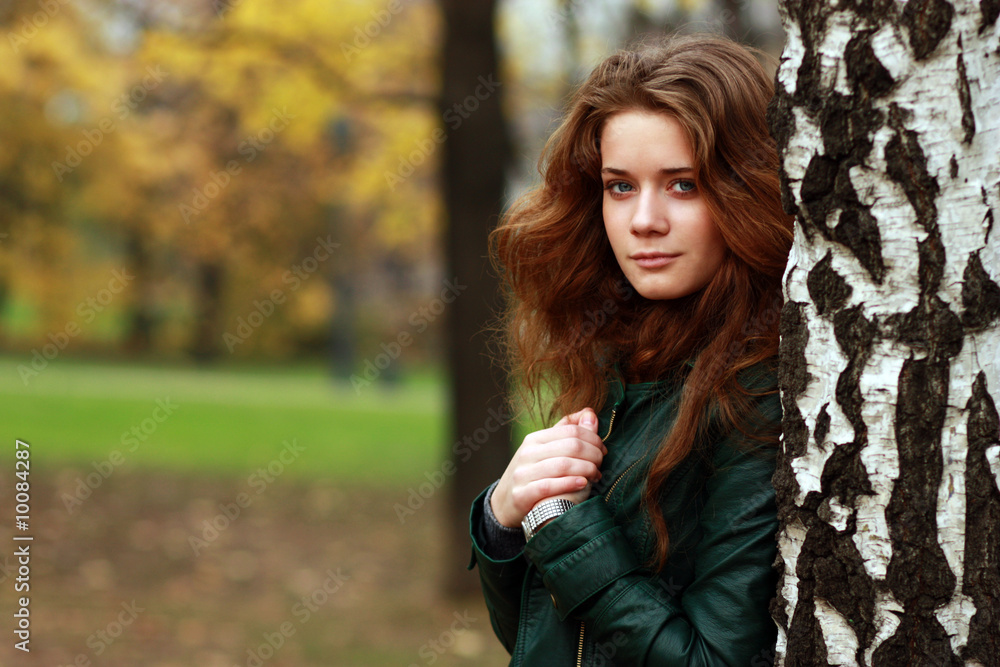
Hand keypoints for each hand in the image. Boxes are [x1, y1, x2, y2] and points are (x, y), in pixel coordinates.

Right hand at [490, 408, 604, 527]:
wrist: (505, 502)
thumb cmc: (533, 473)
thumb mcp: (545, 449)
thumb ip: (568, 431)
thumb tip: (590, 414)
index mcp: (535, 439)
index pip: (571, 430)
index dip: (593, 438)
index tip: (603, 450)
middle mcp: (527, 453)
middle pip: (571, 446)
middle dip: (593, 454)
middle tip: (601, 464)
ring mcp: (523, 474)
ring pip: (563, 465)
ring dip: (586, 470)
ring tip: (596, 476)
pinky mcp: (522, 494)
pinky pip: (549, 486)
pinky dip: (570, 484)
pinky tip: (583, 484)